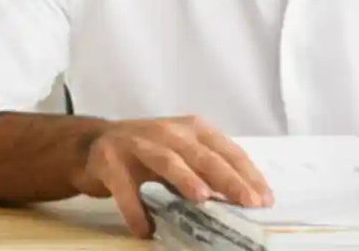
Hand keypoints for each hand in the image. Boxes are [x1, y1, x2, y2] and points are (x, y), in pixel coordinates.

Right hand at [70, 115, 272, 238]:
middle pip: (204, 155)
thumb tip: (241, 197)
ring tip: (203, 199)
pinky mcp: (111, 161)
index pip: (227, 151)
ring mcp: (138, 143)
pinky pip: (125, 187)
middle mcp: (169, 131)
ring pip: (168, 161)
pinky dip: (135, 209)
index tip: (264, 198)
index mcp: (192, 128)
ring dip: (187, 179)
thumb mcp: (182, 153)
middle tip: (248, 201)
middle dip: (228, 179)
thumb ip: (207, 170)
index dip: (247, 174)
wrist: (93, 144)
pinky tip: (145, 229)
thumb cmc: (148, 151)